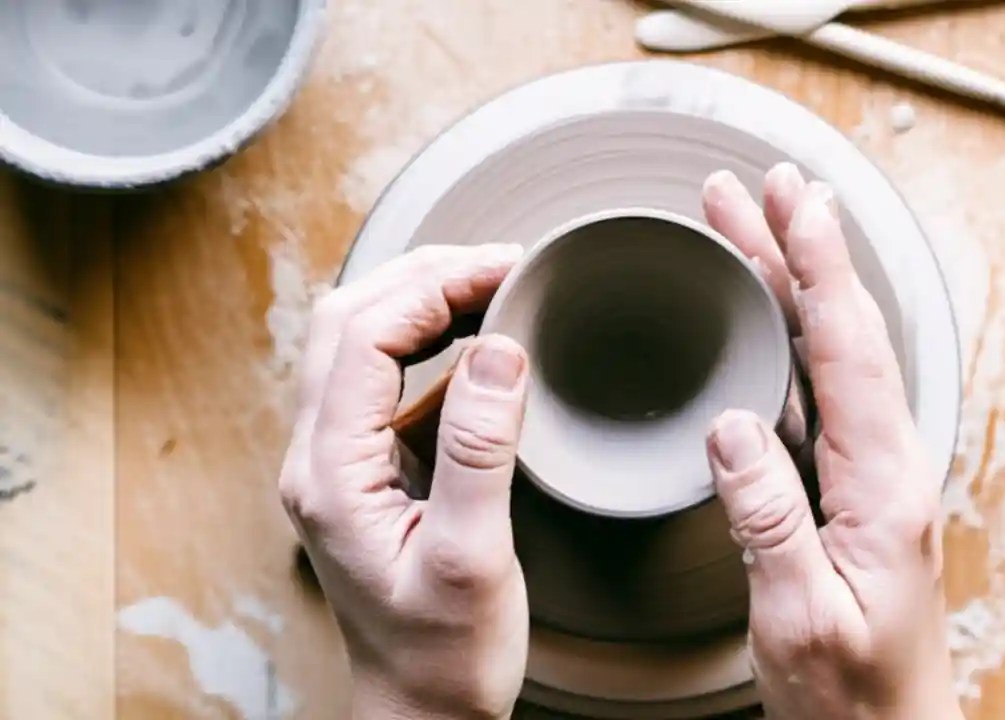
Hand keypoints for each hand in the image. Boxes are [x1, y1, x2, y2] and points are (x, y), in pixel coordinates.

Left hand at [278, 243, 530, 719]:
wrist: (422, 711)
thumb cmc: (446, 655)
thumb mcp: (472, 559)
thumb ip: (480, 452)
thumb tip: (499, 351)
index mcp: (331, 473)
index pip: (365, 336)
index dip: (435, 286)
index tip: (506, 269)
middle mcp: (318, 457)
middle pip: (349, 320)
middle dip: (424, 274)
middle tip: (503, 263)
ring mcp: (335, 460)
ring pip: (357, 339)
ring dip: (421, 297)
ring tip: (493, 282)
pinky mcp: (364, 467)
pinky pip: (382, 374)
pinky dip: (428, 336)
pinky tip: (474, 334)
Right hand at [701, 166, 961, 718]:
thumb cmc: (851, 695)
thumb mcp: (800, 614)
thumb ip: (767, 517)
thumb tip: (730, 427)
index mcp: (883, 485)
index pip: (846, 348)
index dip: (817, 266)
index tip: (791, 201)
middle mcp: (884, 466)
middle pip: (837, 331)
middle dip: (797, 251)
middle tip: (754, 187)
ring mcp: (866, 477)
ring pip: (822, 355)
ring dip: (786, 287)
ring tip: (744, 232)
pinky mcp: (846, 495)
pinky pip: (811, 396)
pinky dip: (780, 344)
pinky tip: (755, 324)